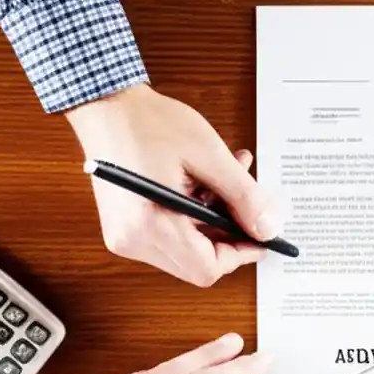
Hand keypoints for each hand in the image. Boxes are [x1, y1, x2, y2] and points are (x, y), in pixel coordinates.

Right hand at [66, 84, 281, 286]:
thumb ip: (245, 197)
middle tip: (247, 207)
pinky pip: (168, 237)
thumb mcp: (209, 155)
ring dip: (213, 224)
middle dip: (228, 237)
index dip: (241, 255)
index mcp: (151, 225)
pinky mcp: (124, 227)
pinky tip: (204, 188)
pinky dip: (192, 220)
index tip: (261, 237)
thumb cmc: (149, 122)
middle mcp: (132, 239)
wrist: (105, 106)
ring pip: (186, 252)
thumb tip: (268, 229)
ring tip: (226, 185)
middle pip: (197, 264)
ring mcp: (124, 236)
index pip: (207, 268)